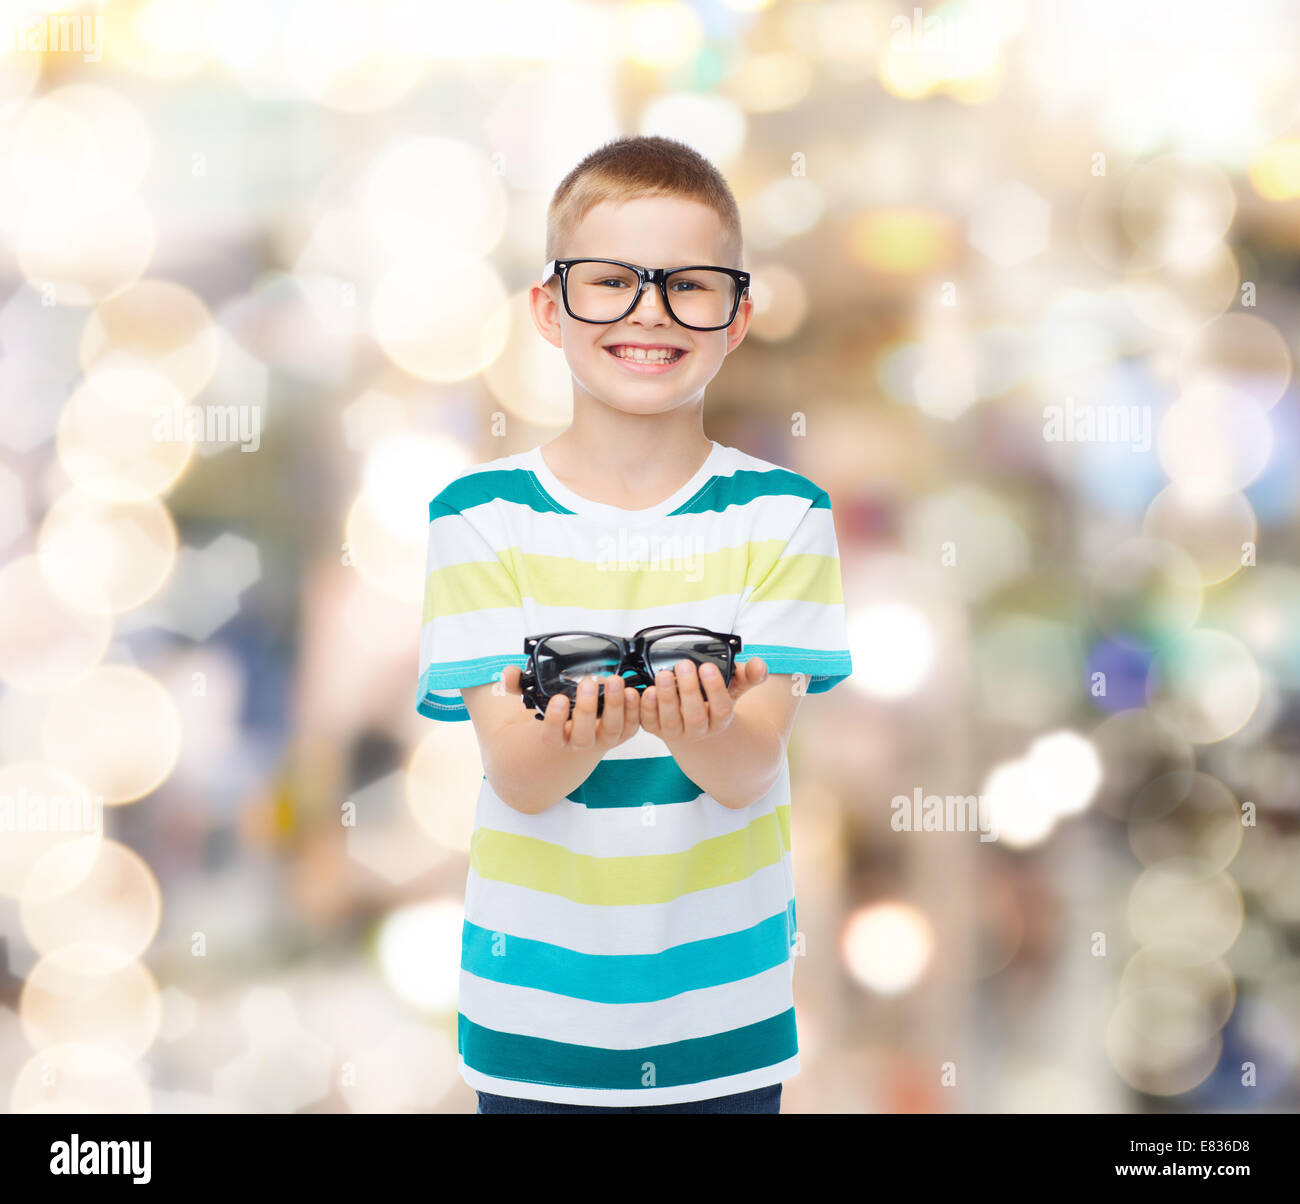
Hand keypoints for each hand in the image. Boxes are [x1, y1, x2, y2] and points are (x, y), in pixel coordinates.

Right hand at [500, 664, 640, 750]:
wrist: (578, 730)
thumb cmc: (558, 710)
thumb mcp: (535, 697)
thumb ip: (519, 685)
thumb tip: (508, 674)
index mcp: (556, 737)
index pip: (552, 736)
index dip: (555, 720)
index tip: (558, 699)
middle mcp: (578, 743)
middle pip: (583, 735)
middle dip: (587, 709)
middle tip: (589, 682)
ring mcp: (601, 740)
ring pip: (610, 731)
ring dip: (615, 707)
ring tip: (615, 682)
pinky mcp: (621, 734)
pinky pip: (631, 727)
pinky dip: (635, 711)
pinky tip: (635, 691)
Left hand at [639, 656, 768, 743]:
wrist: (695, 725)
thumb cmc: (714, 700)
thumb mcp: (734, 686)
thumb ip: (748, 674)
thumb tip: (760, 666)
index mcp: (720, 720)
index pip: (721, 709)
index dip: (715, 689)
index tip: (708, 666)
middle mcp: (699, 730)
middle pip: (695, 716)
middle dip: (689, 690)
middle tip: (684, 665)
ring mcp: (677, 732)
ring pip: (671, 722)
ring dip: (666, 699)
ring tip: (663, 675)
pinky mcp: (656, 730)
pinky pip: (649, 724)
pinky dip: (645, 708)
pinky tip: (646, 691)